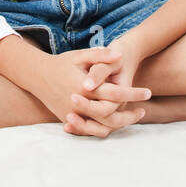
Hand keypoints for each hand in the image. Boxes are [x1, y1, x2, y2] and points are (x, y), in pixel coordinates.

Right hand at [32, 47, 150, 137]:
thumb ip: (100, 55)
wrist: (37, 76)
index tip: (148, 92)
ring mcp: (73, 115)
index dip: (133, 93)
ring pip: (101, 128)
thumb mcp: (80, 55)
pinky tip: (115, 123)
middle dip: (129, 115)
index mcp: (85, 87)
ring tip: (132, 118)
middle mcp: (79, 104)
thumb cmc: (62, 63)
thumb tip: (119, 55)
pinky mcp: (68, 120)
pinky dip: (104, 129)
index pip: (115, 93)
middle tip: (143, 110)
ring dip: (119, 125)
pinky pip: (90, 131)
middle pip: (111, 116)